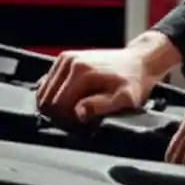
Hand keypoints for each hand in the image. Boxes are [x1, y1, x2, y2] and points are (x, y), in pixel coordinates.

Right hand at [35, 31, 181, 124]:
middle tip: (79, 119)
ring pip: (44, 91)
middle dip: (59, 113)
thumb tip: (78, 112)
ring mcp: (66, 58)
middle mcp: (69, 62)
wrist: (139, 61)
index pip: (57, 105)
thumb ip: (100, 107)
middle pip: (47, 99)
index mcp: (80, 72)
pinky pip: (49, 82)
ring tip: (76, 111)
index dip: (65, 120)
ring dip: (56, 105)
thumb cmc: (133, 82)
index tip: (80, 125)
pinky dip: (56, 94)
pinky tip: (72, 100)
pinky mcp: (66, 58)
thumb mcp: (124, 99)